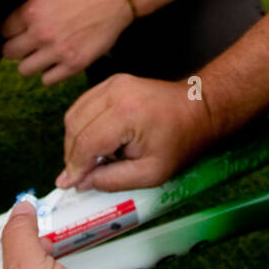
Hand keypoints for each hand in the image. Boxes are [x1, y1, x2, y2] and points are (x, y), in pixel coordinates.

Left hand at [1, 0, 133, 85]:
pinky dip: (49, 73)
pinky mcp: (73, 64)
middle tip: (27, 43)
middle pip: (9, 52)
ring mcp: (57, 51)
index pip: (3, 31)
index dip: (10, 30)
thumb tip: (12, 8)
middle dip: (16, 47)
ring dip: (30, 62)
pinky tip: (55, 61)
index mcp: (32, 11)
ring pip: (24, 70)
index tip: (16, 31)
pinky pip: (47, 80)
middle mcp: (41, 33)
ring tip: (40, 54)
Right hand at [57, 74, 214, 191]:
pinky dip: (81, 125)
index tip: (70, 185)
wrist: (198, 109)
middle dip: (72, 155)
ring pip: (74, 114)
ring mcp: (112, 84)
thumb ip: (112, 180)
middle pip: (75, 126)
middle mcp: (115, 93)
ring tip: (89, 160)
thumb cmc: (181, 141)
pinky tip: (95, 142)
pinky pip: (83, 105)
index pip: (85, 143)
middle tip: (79, 176)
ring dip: (74, 140)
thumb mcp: (151, 173)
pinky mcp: (112, 82)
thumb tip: (80, 183)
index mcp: (126, 114)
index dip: (75, 167)